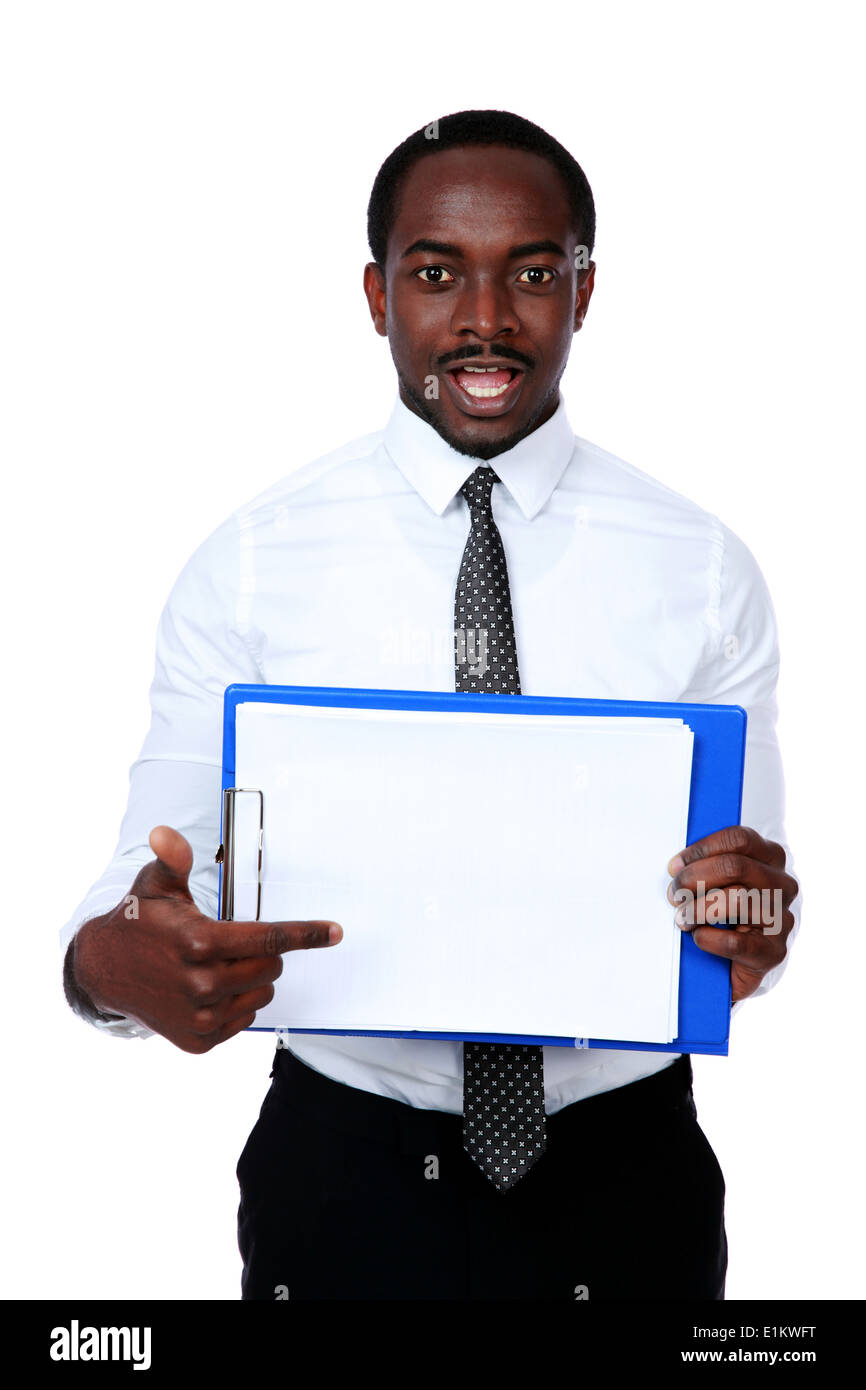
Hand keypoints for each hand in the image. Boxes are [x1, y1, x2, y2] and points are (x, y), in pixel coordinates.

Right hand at [71, 825, 342, 1051]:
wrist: (103, 971)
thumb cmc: (139, 922)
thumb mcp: (156, 885)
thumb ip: (173, 859)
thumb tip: (165, 834)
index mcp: (200, 943)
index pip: (270, 939)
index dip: (307, 934)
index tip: (335, 932)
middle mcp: (202, 984)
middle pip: (270, 967)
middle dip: (266, 952)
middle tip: (236, 942)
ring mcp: (200, 1017)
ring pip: (261, 993)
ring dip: (252, 978)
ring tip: (217, 965)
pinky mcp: (199, 1040)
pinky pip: (245, 1019)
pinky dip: (237, 1002)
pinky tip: (209, 990)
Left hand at [666, 825, 798, 1003]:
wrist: (741, 962)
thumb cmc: (728, 913)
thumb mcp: (722, 882)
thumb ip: (708, 865)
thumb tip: (677, 866)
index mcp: (771, 858)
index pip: (740, 839)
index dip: (702, 849)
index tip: (676, 865)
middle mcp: (783, 885)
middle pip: (734, 866)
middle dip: (694, 878)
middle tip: (675, 893)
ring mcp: (782, 918)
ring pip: (736, 899)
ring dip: (698, 909)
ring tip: (682, 918)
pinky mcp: (774, 951)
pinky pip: (735, 941)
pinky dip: (709, 938)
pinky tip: (699, 936)